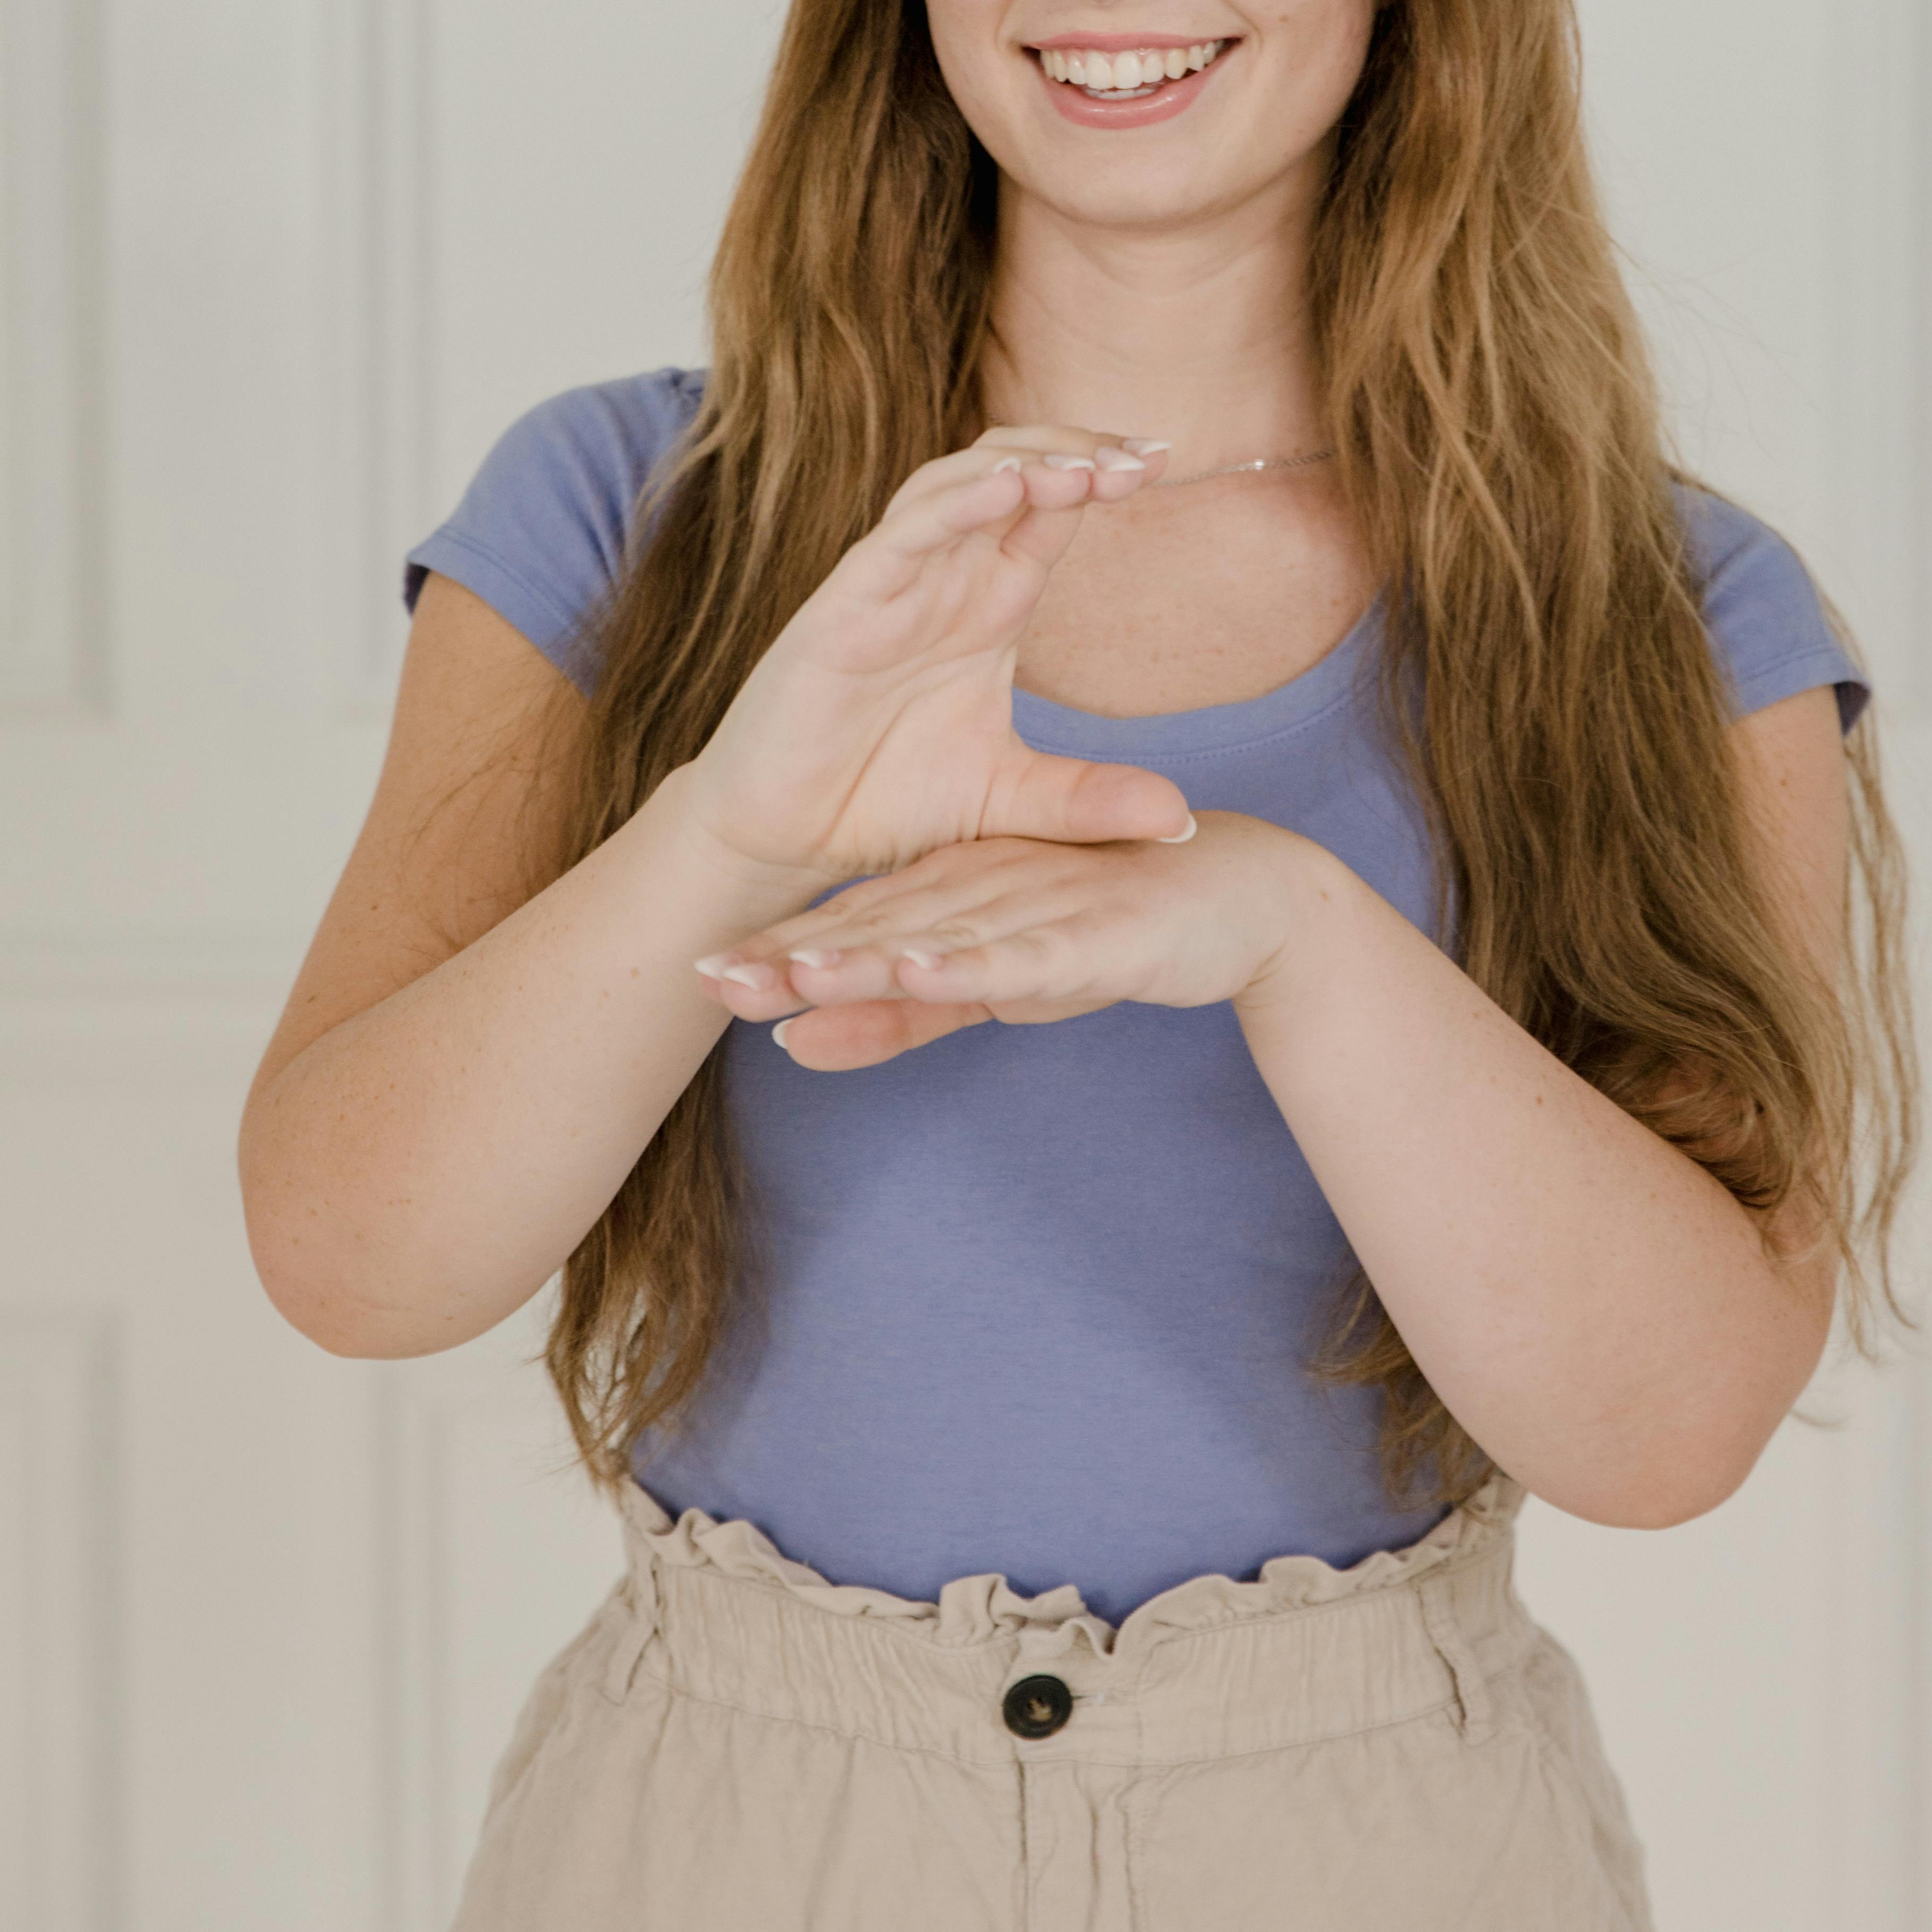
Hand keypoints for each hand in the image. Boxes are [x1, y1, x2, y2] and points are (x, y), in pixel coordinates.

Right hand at [670, 429, 1193, 891]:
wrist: (786, 844)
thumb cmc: (888, 805)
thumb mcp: (1009, 802)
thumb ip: (1088, 803)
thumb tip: (1184, 823)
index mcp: (988, 603)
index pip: (1051, 510)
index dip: (1101, 473)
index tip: (1162, 461)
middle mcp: (943, 579)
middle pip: (1010, 471)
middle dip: (1074, 449)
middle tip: (1140, 456)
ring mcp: (890, 587)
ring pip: (953, 485)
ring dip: (1020, 464)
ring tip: (1086, 465)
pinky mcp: (841, 610)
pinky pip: (899, 537)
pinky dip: (953, 505)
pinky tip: (1006, 487)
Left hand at [694, 812, 1306, 1069]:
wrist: (1235, 899)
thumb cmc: (1100, 934)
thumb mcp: (987, 988)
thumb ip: (895, 1018)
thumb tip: (789, 1047)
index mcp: (950, 889)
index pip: (848, 923)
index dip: (774, 948)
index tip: (696, 974)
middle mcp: (981, 884)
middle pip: (874, 925)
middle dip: (792, 953)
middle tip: (708, 976)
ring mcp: (1036, 902)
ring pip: (938, 933)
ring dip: (866, 955)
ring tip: (791, 976)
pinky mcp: (1094, 928)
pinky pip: (1026, 948)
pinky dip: (974, 958)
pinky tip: (924, 967)